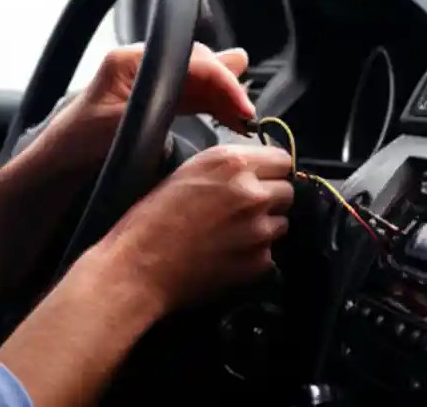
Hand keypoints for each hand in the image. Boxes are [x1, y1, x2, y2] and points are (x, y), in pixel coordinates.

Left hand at [43, 42, 256, 169]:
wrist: (57, 169)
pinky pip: (192, 98)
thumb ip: (169, 98)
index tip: (242, 108)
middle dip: (227, 88)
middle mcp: (141, 66)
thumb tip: (208, 87)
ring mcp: (148, 84)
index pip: (190, 59)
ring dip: (224, 99)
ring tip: (244, 120)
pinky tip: (229, 120)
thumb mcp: (124, 122)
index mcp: (130, 60)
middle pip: (198, 66)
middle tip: (248, 116)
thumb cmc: (79, 143)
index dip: (221, 81)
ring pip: (199, 82)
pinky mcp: (153, 103)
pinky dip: (213, 109)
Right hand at [90, 143, 294, 312]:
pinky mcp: (259, 262)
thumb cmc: (152, 219)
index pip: (282, 159)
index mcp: (231, 163)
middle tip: (243, 209)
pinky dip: (255, 255)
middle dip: (271, 198)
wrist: (139, 266)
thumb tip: (254, 171)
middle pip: (288, 191)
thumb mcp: (187, 173)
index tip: (262, 179)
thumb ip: (226, 168)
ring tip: (232, 234)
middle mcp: (252, 192)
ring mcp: (259, 230)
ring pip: (282, 223)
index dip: (271, 171)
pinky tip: (228, 255)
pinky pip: (270, 254)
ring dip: (265, 227)